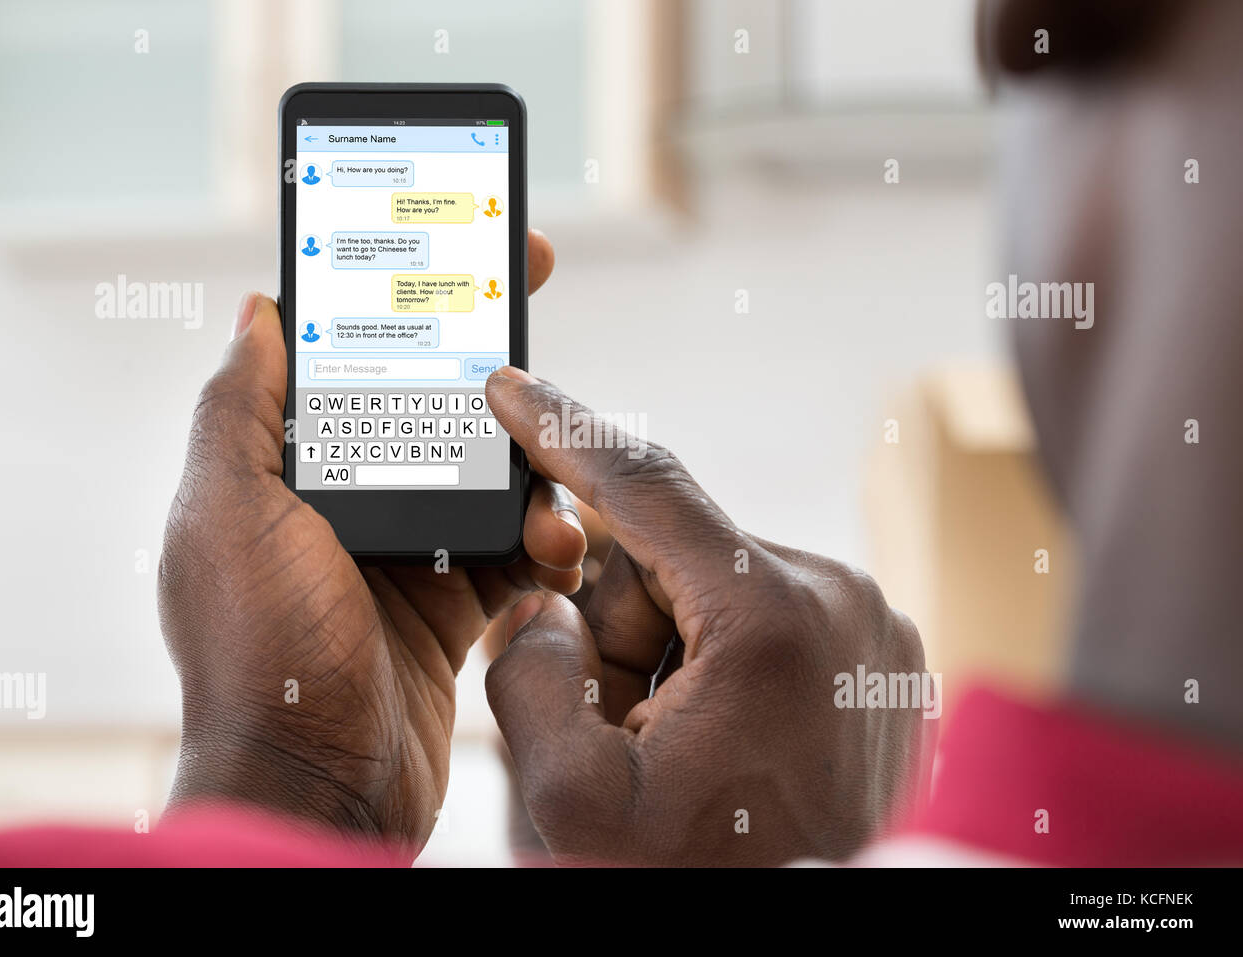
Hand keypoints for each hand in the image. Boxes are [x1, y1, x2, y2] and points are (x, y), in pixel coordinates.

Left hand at [159, 230, 584, 851]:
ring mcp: (402, 555)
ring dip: (531, 468)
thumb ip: (239, 409)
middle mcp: (343, 504)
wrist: (315, 788)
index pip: (354, 359)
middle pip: (431, 405)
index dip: (406, 295)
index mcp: (286, 470)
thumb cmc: (259, 654)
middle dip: (486, 355)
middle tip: (537, 288)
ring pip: (486, 477)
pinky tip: (563, 550)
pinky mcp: (450, 608)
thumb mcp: (226, 516)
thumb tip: (257, 308)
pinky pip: (511, 553)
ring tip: (564, 475)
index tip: (460, 241)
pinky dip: (542, 544)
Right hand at [483, 369, 930, 865]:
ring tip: (688, 760)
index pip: (646, 487)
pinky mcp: (883, 661)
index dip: (565, 431)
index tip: (515, 390)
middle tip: (628, 729)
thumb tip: (549, 610)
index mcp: (770, 621)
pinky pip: (770, 631)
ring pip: (720, 599)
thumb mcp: (577, 802)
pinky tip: (733, 754)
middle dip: (625, 633)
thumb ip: (529, 678)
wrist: (828, 941)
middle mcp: (839, 604)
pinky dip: (727, 677)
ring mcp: (873, 631)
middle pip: (674, 563)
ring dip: (675, 664)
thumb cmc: (712, 888)